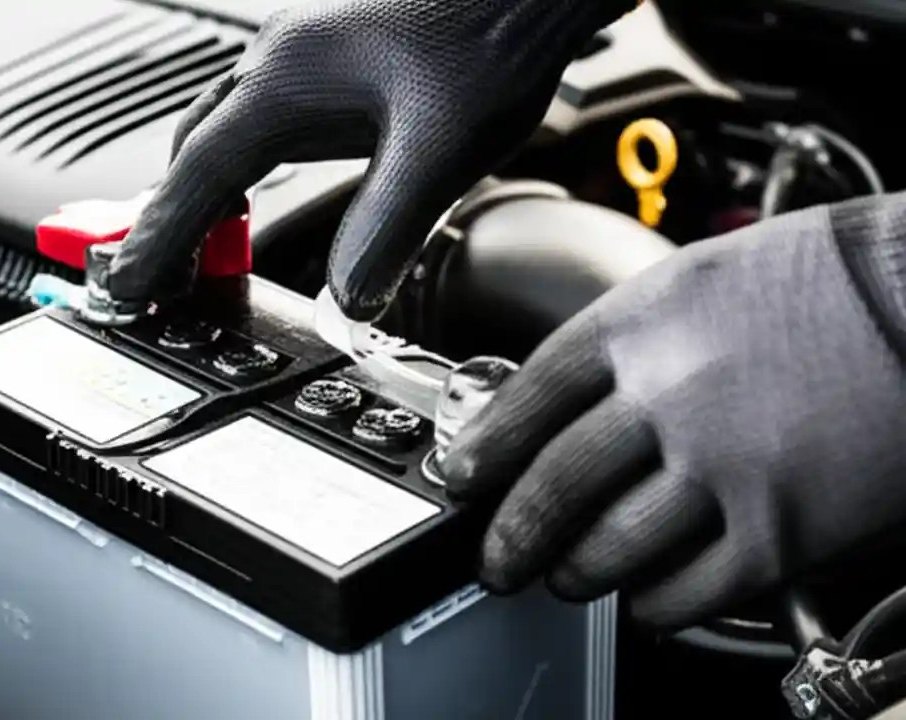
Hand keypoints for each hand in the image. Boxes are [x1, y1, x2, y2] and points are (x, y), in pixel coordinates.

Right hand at [107, 0, 631, 320]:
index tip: (128, 285)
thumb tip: (348, 298)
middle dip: (169, 221)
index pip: (196, 176)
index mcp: (284, 82)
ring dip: (200, 190)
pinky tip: (256, 183)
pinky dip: (235, 162)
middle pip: (194, 152)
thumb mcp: (439, 152)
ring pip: (218, 131)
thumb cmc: (487, 38)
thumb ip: (384, 231)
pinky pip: (252, 116)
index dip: (158, 239)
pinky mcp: (323, 55)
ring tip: (197, 247)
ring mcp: (296, 52)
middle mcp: (276, 61)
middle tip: (158, 282)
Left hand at [440, 196, 905, 628]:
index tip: (463, 479)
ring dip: (574, 573)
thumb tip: (560, 398)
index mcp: (641, 323)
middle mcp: (671, 395)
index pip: (529, 398)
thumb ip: (626, 338)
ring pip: (608, 548)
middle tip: (497, 559)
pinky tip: (647, 597)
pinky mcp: (782, 532)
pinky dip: (652, 604)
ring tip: (567, 577)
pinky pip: (686, 592)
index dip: (485, 449)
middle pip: (554, 484)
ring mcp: (726, 468)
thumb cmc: (826, 282)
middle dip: (511, 535)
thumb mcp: (698, 279)